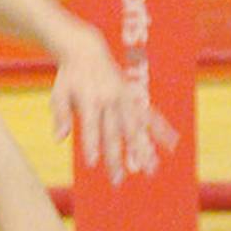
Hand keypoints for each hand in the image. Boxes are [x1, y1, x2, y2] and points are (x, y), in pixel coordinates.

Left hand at [50, 23, 177, 184]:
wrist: (87, 50)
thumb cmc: (70, 77)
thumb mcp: (59, 93)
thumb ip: (60, 115)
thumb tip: (59, 139)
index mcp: (90, 99)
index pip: (90, 126)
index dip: (92, 144)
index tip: (93, 164)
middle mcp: (110, 99)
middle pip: (114, 132)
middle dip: (116, 157)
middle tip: (117, 180)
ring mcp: (125, 99)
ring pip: (136, 127)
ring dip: (143, 149)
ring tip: (149, 170)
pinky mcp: (133, 98)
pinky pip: (150, 115)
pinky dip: (161, 129)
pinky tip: (171, 144)